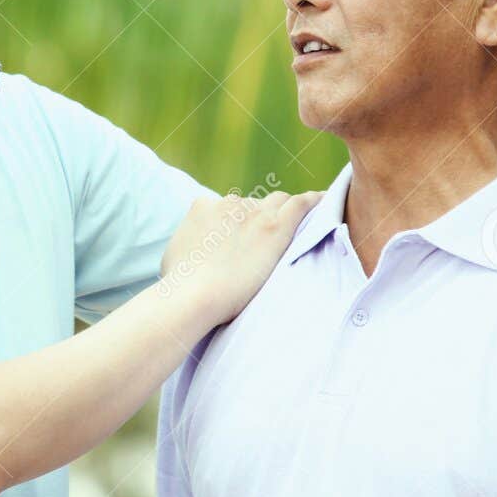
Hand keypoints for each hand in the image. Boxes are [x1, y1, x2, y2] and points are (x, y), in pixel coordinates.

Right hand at [162, 191, 321, 323]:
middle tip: (270, 240)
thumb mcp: (174, 257)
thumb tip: (192, 252)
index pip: (229, 209)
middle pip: (255, 204)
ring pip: (279, 202)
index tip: (245, 239)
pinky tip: (323, 203)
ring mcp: (253, 211)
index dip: (239, 224)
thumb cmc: (179, 285)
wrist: (194, 294)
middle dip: (261, 218)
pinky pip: (301, 204)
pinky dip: (313, 202)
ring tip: (302, 223)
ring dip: (286, 213)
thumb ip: (188, 245)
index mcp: (203, 206)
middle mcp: (229, 203)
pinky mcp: (275, 225)